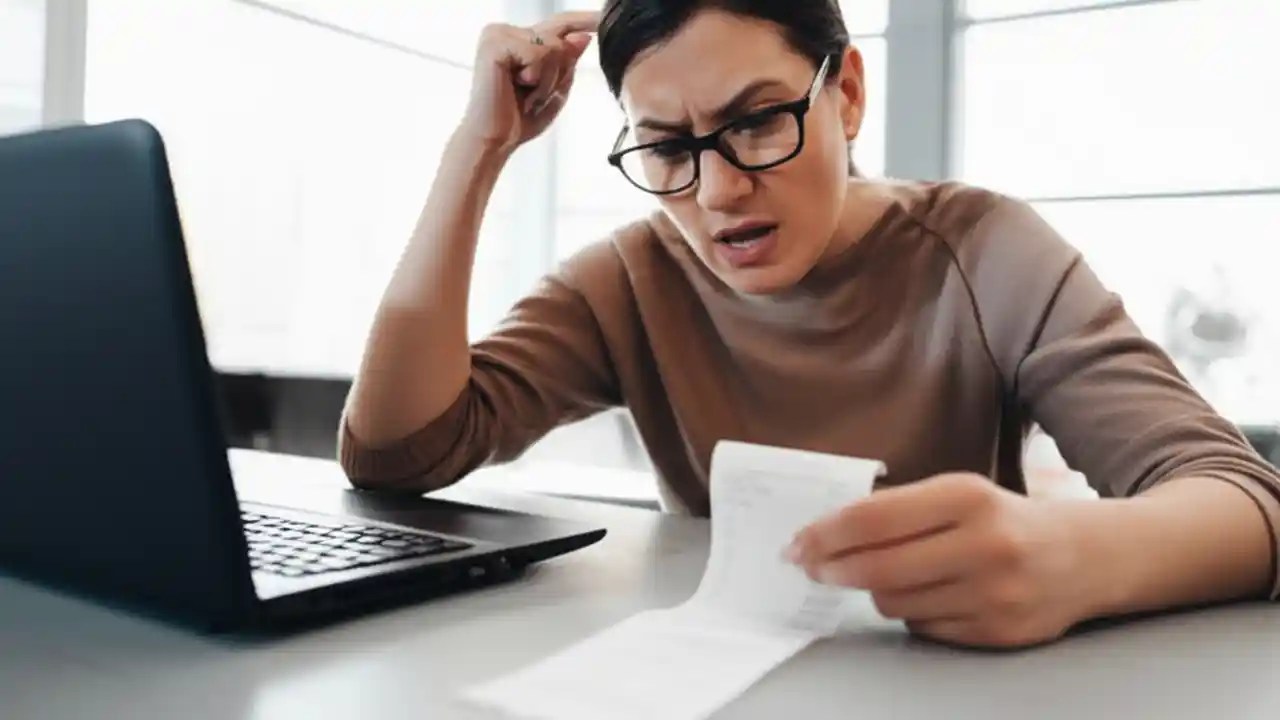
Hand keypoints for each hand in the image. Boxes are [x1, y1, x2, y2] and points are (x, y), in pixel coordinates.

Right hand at [461, 11, 598, 155]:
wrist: (494, 141)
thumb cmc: (519, 119)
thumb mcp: (555, 88)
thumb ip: (567, 61)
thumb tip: (584, 36)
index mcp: (519, 38)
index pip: (560, 24)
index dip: (584, 21)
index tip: (605, 17)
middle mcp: (507, 31)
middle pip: (561, 36)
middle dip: (558, 73)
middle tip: (533, 95)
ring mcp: (499, 34)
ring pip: (554, 47)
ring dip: (548, 80)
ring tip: (526, 94)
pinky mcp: (495, 43)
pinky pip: (539, 54)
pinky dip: (538, 80)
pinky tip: (519, 89)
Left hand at [787, 473, 1096, 648]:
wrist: (1086, 556)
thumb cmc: (1003, 519)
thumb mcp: (958, 493)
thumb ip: (897, 509)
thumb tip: (825, 533)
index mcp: (967, 497)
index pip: (872, 519)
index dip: (825, 534)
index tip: (797, 543)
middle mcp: (985, 545)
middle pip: (877, 569)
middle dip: (833, 569)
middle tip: (812, 567)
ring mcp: (995, 593)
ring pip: (895, 603)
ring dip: (874, 590)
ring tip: (885, 574)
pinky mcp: (999, 631)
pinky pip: (923, 628)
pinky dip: (913, 612)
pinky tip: (927, 594)